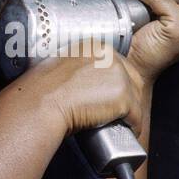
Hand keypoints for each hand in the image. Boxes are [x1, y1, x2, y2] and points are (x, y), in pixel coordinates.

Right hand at [27, 47, 147, 138]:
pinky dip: (133, 126)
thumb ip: (78, 68)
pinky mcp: (123, 97)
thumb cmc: (43, 90)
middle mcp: (110, 57)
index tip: (113, 96)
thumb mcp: (61, 66)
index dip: (118, 83)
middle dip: (129, 97)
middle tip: (119, 113)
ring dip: (131, 112)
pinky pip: (136, 116)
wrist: (42, 103)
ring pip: (136, 97)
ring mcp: (119, 76)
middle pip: (133, 78)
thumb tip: (85, 82)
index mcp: (95, 47)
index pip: (120, 64)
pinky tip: (127, 132)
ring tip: (121, 124)